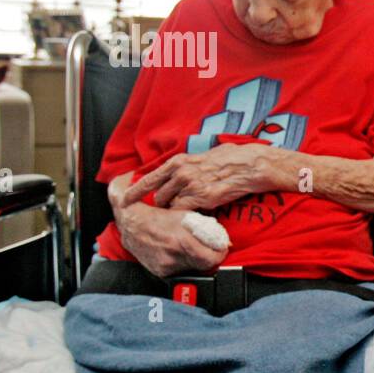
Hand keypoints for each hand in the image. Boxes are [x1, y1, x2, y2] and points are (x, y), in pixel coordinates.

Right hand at [116, 203, 226, 277]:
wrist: (129, 222)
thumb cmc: (157, 214)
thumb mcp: (183, 215)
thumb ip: (203, 226)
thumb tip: (220, 236)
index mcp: (180, 242)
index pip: (211, 259)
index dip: (219, 254)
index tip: (221, 248)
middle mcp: (172, 257)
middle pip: (203, 265)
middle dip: (210, 257)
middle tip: (211, 248)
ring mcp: (164, 266)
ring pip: (191, 268)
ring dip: (196, 260)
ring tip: (193, 247)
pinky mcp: (159, 271)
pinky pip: (178, 270)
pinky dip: (183, 262)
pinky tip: (179, 252)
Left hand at [122, 144, 278, 209]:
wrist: (249, 166)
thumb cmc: (230, 160)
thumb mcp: (202, 157)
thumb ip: (187, 166)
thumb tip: (179, 173)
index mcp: (178, 161)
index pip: (148, 178)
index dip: (134, 191)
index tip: (124, 200)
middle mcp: (180, 172)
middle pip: (158, 196)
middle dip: (160, 205)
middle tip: (166, 211)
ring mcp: (190, 185)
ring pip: (170, 205)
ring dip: (174, 210)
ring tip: (184, 212)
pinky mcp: (201, 198)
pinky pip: (184, 211)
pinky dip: (186, 215)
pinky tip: (195, 213)